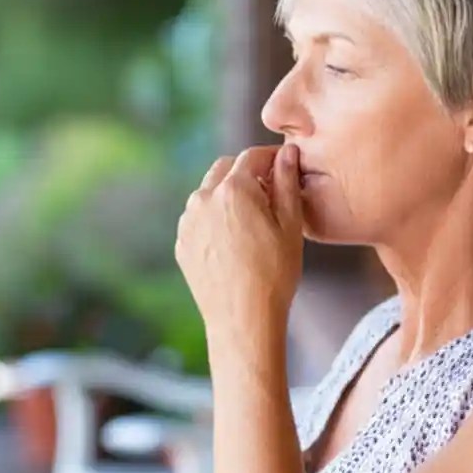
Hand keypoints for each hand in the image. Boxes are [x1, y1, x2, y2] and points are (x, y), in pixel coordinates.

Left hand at [175, 144, 304, 353]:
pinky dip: (214, 219)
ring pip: (208, 193)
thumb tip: (287, 153)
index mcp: (234, 189)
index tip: (283, 166)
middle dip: (246, 173)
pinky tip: (233, 242)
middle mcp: (203, 199)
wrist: (242, 319)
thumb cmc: (274, 273)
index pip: (252, 157)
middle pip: (225, 169)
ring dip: (227, 195)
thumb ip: (287, 182)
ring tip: (251, 220)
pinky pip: (198, 220)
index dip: (271, 158)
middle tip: (269, 192)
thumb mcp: (290, 225)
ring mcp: (188, 222)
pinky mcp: (182, 243)